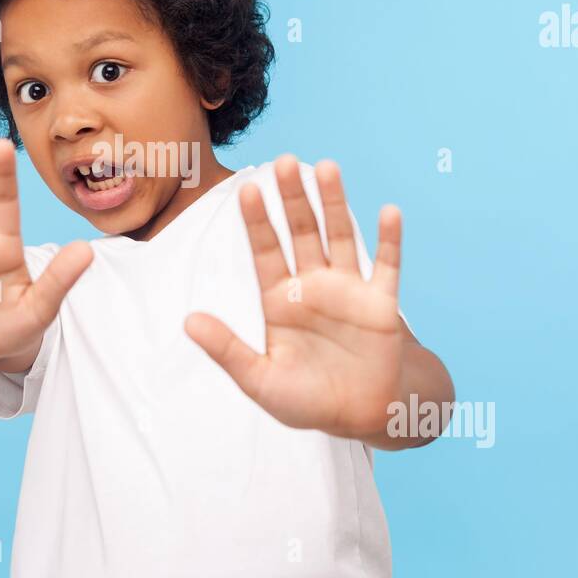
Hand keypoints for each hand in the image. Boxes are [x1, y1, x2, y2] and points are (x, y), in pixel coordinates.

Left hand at [184, 155, 404, 439]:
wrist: (364, 417)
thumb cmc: (308, 400)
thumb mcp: (260, 380)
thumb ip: (227, 350)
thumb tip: (188, 322)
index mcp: (279, 300)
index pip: (265, 250)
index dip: (258, 221)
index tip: (247, 190)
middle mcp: (312, 285)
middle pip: (300, 232)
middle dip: (292, 198)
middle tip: (284, 161)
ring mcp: (348, 290)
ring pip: (340, 236)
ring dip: (334, 203)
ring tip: (327, 167)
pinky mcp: (381, 304)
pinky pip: (387, 266)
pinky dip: (389, 239)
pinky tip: (388, 211)